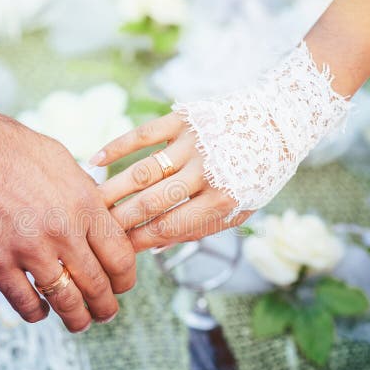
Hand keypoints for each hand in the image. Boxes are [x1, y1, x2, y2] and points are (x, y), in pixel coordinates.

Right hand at [0, 111, 135, 331]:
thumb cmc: (14, 150)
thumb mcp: (64, 163)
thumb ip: (85, 194)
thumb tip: (103, 216)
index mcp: (84, 205)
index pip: (120, 257)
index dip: (126, 278)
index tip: (122, 285)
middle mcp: (63, 232)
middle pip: (98, 285)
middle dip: (106, 306)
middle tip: (106, 312)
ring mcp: (29, 250)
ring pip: (67, 302)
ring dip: (78, 318)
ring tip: (80, 322)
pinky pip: (26, 304)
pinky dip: (38, 312)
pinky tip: (41, 310)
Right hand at [92, 112, 250, 251]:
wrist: (280, 120)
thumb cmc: (259, 171)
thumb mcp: (241, 209)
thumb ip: (202, 228)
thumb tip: (156, 245)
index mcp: (222, 200)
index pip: (169, 227)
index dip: (139, 240)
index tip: (118, 249)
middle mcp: (205, 172)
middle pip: (150, 202)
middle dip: (119, 220)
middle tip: (95, 231)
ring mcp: (192, 144)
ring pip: (142, 171)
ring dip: (112, 189)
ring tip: (90, 204)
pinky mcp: (183, 120)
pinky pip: (142, 135)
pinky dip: (116, 148)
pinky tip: (94, 161)